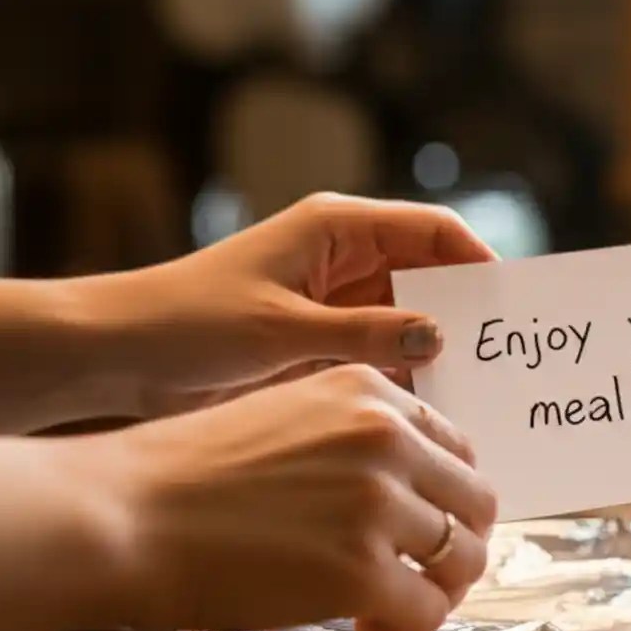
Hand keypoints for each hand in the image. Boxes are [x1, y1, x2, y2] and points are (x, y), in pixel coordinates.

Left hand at [99, 193, 497, 415]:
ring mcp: (334, 298)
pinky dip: (405, 369)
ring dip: (437, 345)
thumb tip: (439, 336)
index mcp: (337, 227)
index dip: (478, 262)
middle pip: (429, 274)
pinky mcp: (320, 337)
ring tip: (478, 385)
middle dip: (465, 309)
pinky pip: (382, 347)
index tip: (510, 306)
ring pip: (409, 315)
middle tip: (505, 355)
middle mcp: (344, 256)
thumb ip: (365, 333)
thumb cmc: (189, 322)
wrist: (119, 354)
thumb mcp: (283, 329)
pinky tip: (431, 403)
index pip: (433, 231)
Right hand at [111, 364, 496, 630]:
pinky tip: (365, 628)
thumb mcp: (289, 415)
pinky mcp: (362, 570)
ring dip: (432, 592)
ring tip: (385, 606)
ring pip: (463, 559)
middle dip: (455, 546)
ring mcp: (379, 504)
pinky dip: (406, 628)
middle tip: (415, 575)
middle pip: (476, 503)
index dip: (446, 497)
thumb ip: (356, 439)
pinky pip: (427, 611)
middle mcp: (387, 438)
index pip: (457, 448)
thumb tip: (413, 491)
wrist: (122, 512)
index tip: (421, 527)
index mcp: (370, 392)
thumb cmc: (186, 471)